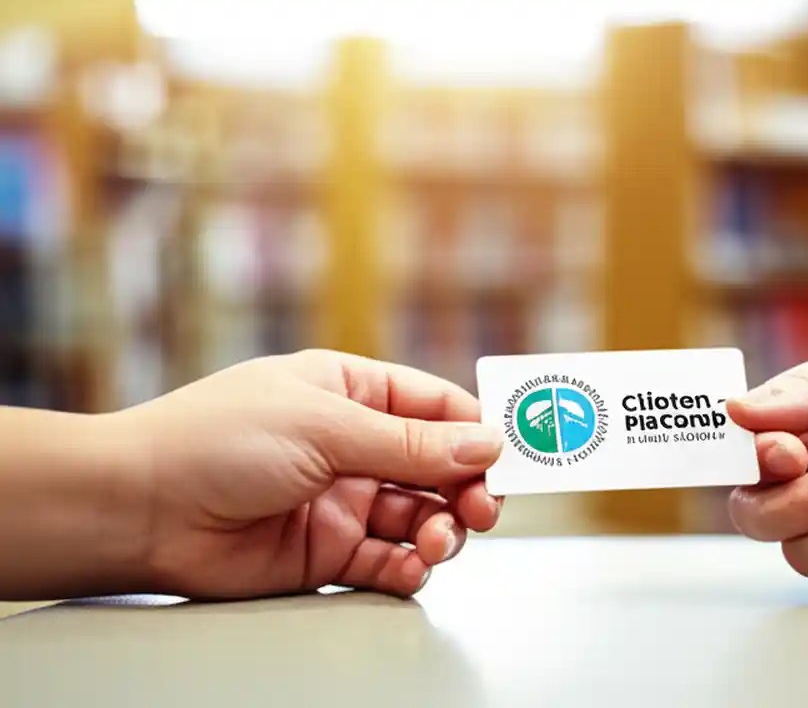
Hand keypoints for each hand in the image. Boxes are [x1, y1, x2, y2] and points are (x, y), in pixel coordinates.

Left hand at [114, 350, 502, 598]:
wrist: (141, 510)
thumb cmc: (218, 441)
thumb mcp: (326, 427)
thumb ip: (411, 445)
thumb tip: (486, 443)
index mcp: (353, 392)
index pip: (437, 407)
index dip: (478, 429)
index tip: (515, 454)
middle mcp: (354, 446)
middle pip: (440, 468)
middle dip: (468, 488)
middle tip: (482, 509)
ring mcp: (343, 500)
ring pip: (421, 517)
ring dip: (442, 530)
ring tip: (438, 541)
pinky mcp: (328, 552)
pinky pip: (388, 561)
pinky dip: (408, 567)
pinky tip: (409, 567)